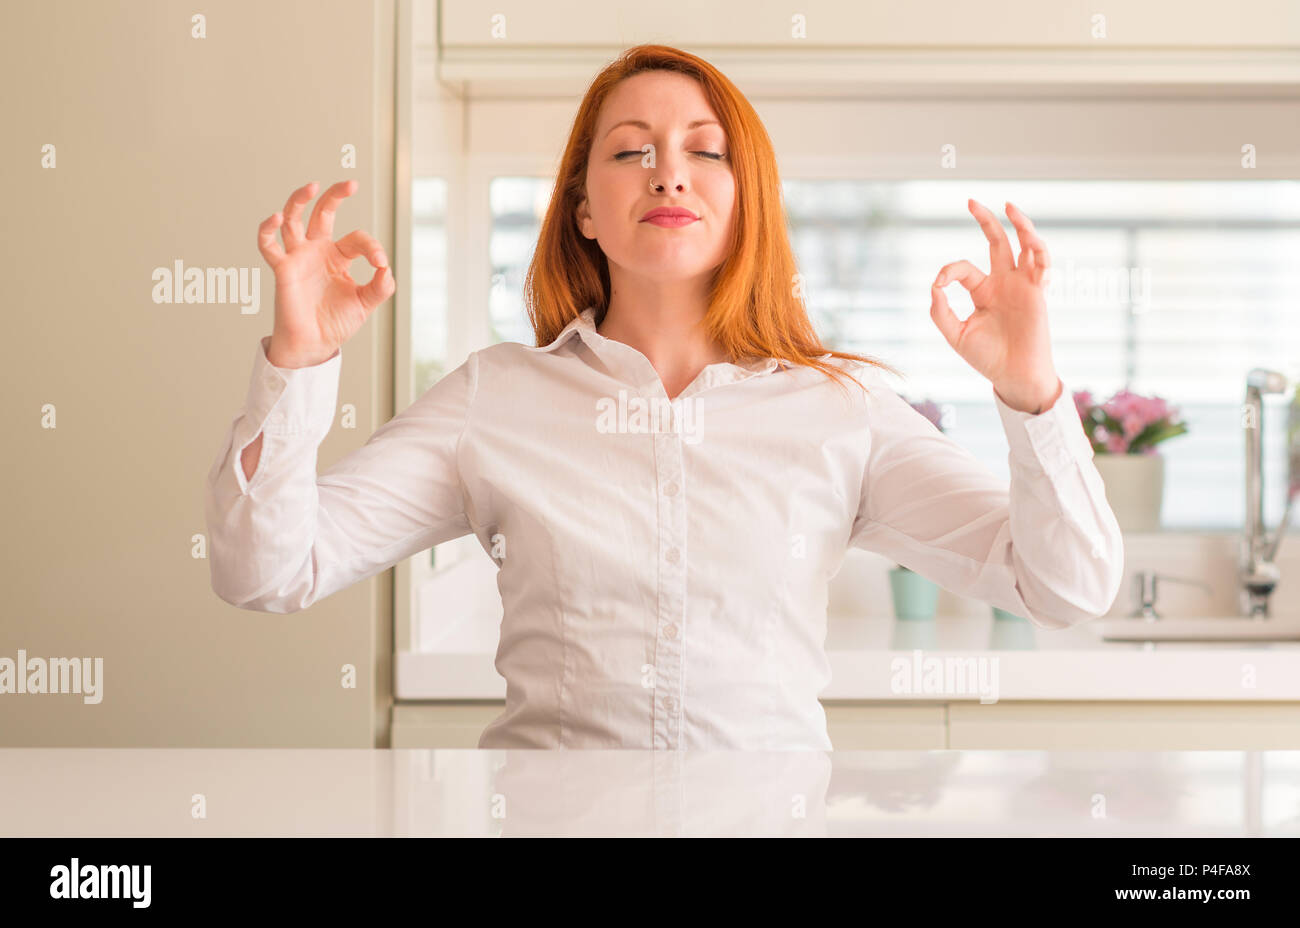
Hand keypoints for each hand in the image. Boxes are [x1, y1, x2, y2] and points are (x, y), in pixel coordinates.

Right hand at [256, 180, 394, 366]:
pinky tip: (275, 216)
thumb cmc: (335, 323)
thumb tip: (387, 269)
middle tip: (350, 183)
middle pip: (322, 213)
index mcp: (338, 257)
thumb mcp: (366, 304)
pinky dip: (267, 229)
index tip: (380, 264)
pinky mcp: (282, 269)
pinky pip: (268, 245)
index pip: (357, 239)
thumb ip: (380, 287)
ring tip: (313, 186)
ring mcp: (298, 257)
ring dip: (300, 200)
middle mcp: (317, 251)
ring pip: (293, 219)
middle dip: (334, 196)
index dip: (372, 247)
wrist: (314, 345)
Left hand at [929, 200, 1060, 411]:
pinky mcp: (1039, 292)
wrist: (1013, 375)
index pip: (964, 268)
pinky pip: (1042, 265)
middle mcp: (1004, 283)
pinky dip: (1039, 253)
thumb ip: (941, 312)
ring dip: (1021, 226)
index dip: (948, 271)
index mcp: (983, 291)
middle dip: (986, 221)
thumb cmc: (986, 357)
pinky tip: (1030, 245)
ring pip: (1025, 246)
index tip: (939, 285)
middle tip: (971, 201)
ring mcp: (1023, 285)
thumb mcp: (956, 335)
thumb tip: (935, 286)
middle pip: (998, 243)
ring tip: (1010, 207)